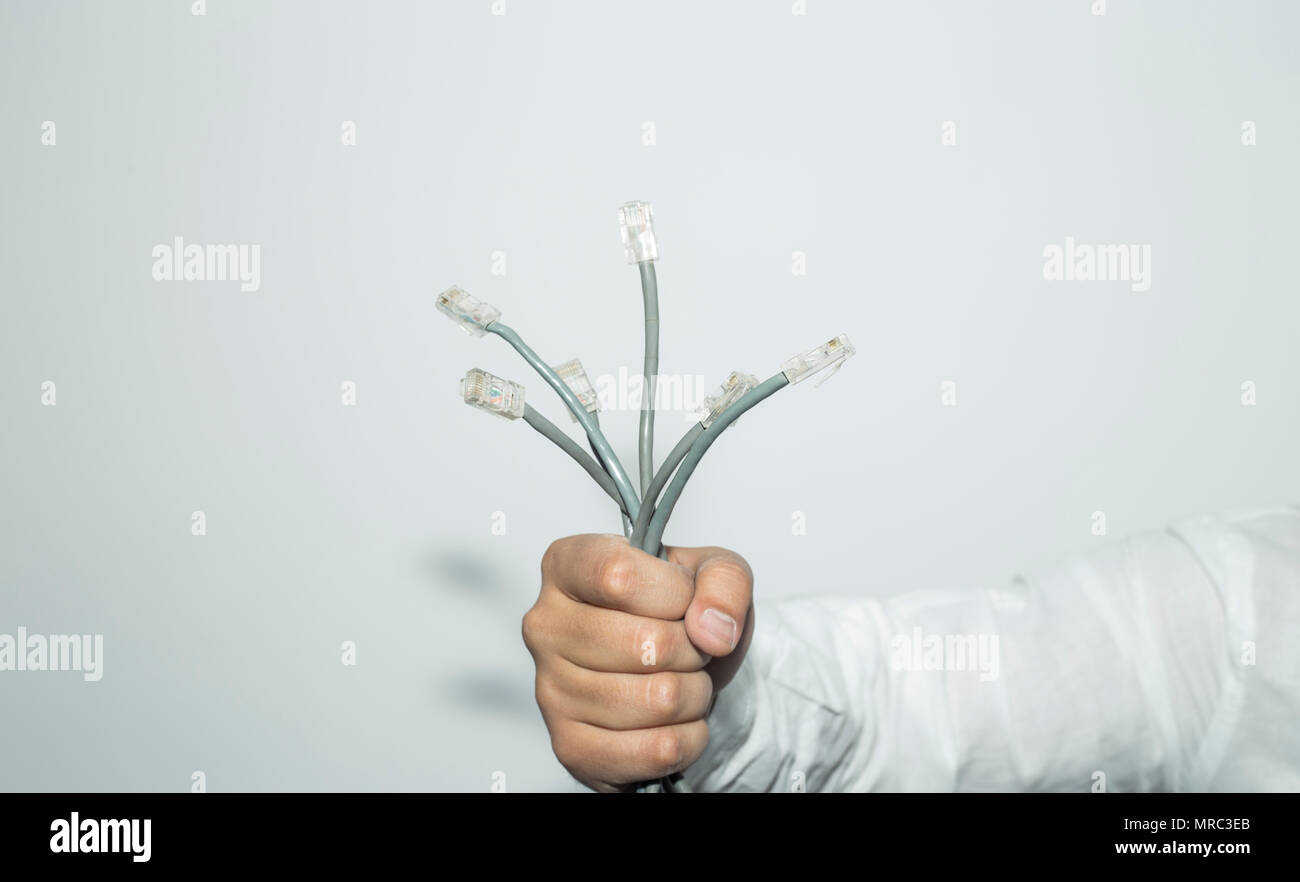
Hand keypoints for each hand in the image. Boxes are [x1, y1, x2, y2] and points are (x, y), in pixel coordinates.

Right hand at [522, 534, 754, 791]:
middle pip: (647, 644)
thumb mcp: (713, 571)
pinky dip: (688, 737)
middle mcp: (546, 624)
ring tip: (681, 679)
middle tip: (688, 647)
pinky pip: (656, 750)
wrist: (671, 666)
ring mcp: (550, 689)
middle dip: (693, 650)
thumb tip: (711, 630)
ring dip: (695, 694)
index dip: (674, 594)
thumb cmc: (678, 608)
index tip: (685, 600)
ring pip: (659, 700)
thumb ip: (724, 580)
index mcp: (567, 565)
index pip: (618, 576)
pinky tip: (675, 719)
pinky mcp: (570, 746)